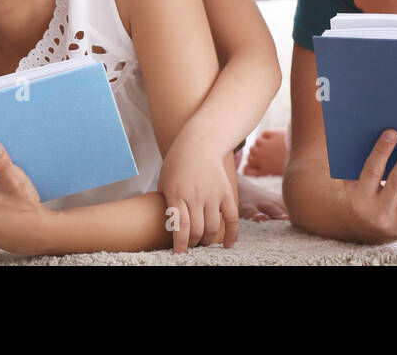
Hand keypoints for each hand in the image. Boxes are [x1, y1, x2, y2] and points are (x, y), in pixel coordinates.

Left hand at [157, 129, 237, 252]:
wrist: (201, 142)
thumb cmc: (178, 162)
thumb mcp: (165, 181)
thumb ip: (168, 203)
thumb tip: (170, 228)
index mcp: (177, 193)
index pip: (179, 226)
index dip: (180, 244)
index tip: (179, 253)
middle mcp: (195, 195)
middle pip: (196, 230)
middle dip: (192, 243)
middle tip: (190, 246)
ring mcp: (212, 194)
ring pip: (212, 228)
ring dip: (207, 240)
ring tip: (202, 241)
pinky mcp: (226, 192)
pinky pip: (231, 218)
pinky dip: (231, 234)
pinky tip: (227, 245)